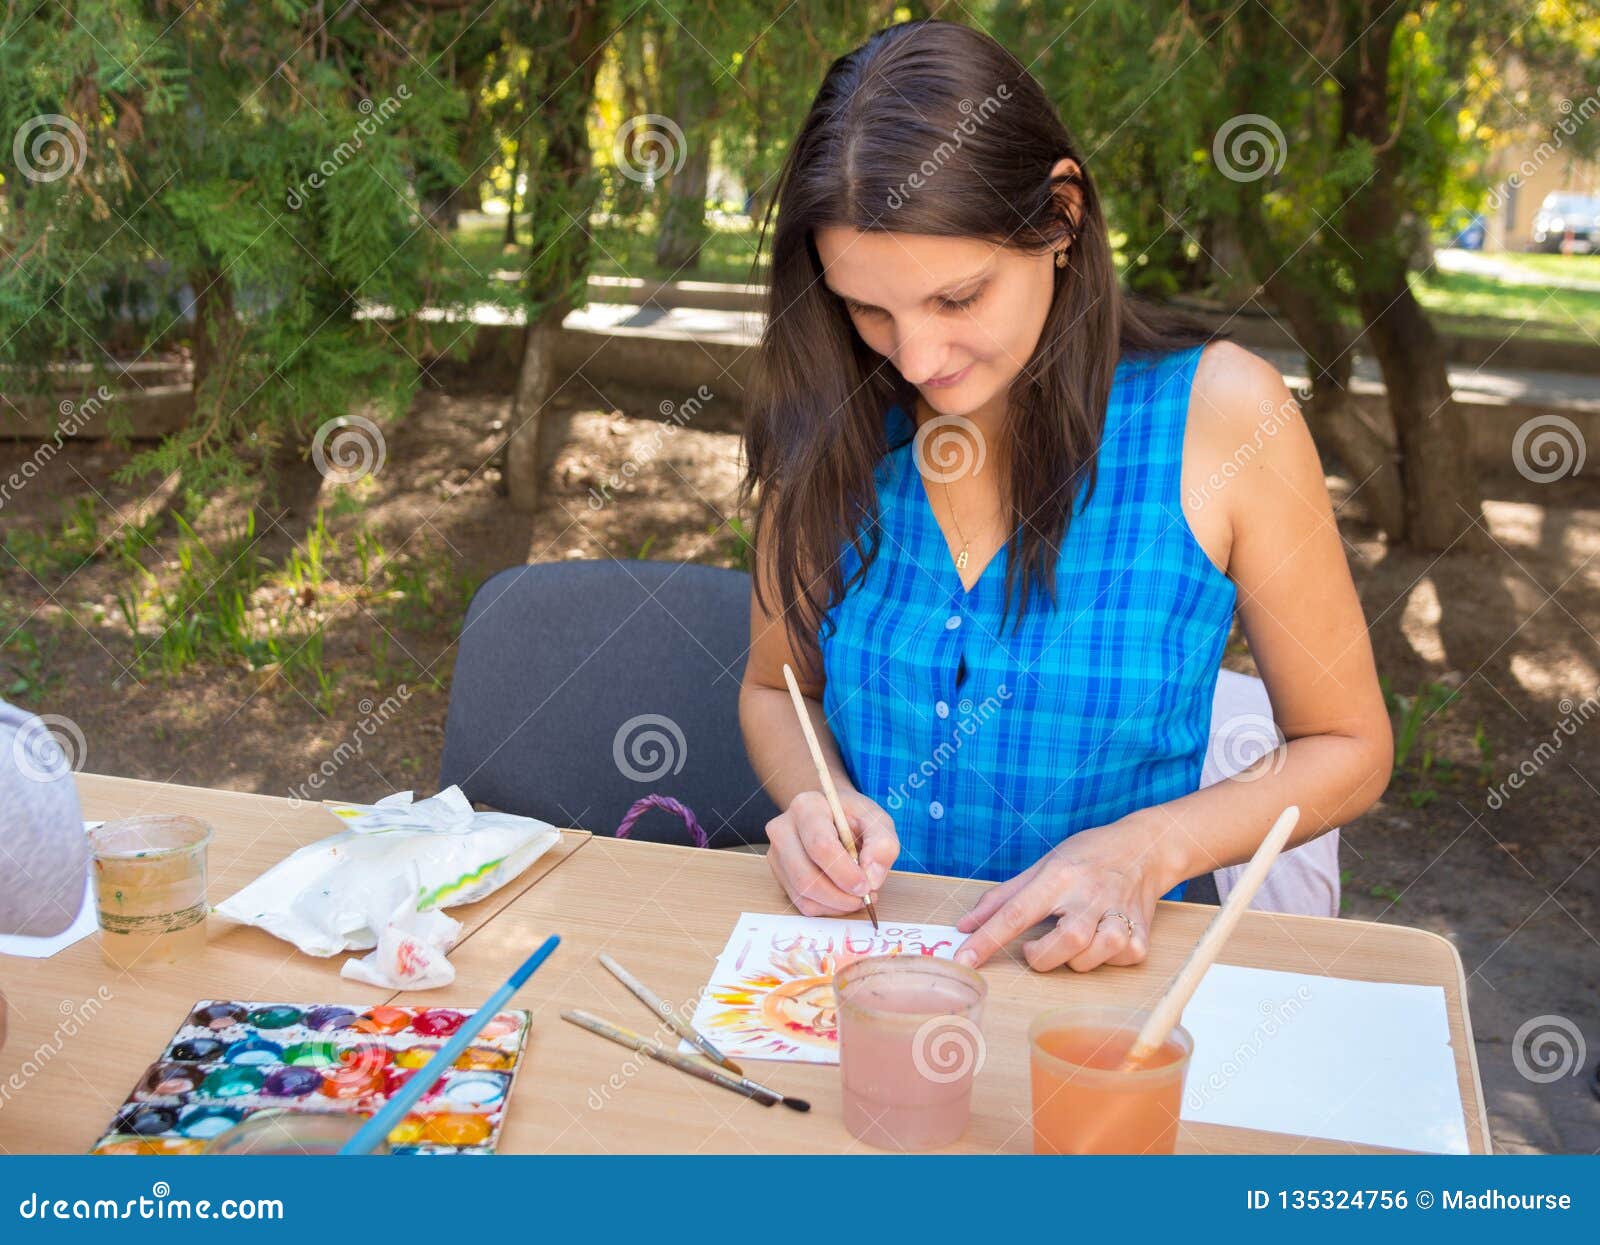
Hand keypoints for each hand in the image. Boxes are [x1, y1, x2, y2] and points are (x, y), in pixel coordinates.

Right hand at [764, 789, 897, 916]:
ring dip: (836, 904)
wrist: (831, 816)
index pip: (820, 846)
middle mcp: (783, 829)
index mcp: (807, 807)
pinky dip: (827, 907)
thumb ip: (883, 844)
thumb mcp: (877, 820)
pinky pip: (802, 903)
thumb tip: (872, 878)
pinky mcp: (779, 874)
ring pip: (803, 893)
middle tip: (865, 897)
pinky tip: (843, 896)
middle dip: (841, 895)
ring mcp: (777, 854)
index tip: (866, 885)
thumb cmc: (853, 818)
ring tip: (858, 896)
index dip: (845, 873)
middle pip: (807, 877)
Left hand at [954, 821, 1164, 971]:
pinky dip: (1106, 958)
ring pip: (1092, 956)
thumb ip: (1002, 898)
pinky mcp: (1144, 931)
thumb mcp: (1042, 866)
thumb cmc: (1087, 856)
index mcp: (1059, 876)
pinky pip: (1120, 959)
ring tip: (1072, 941)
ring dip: (1074, 959)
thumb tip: (964, 926)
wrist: (1146, 847)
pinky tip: (1102, 939)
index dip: (986, 940)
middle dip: (1040, 957)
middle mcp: (1090, 894)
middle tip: (1034, 948)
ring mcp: (1120, 912)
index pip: (1015, 913)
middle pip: (1062, 943)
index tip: (963, 961)